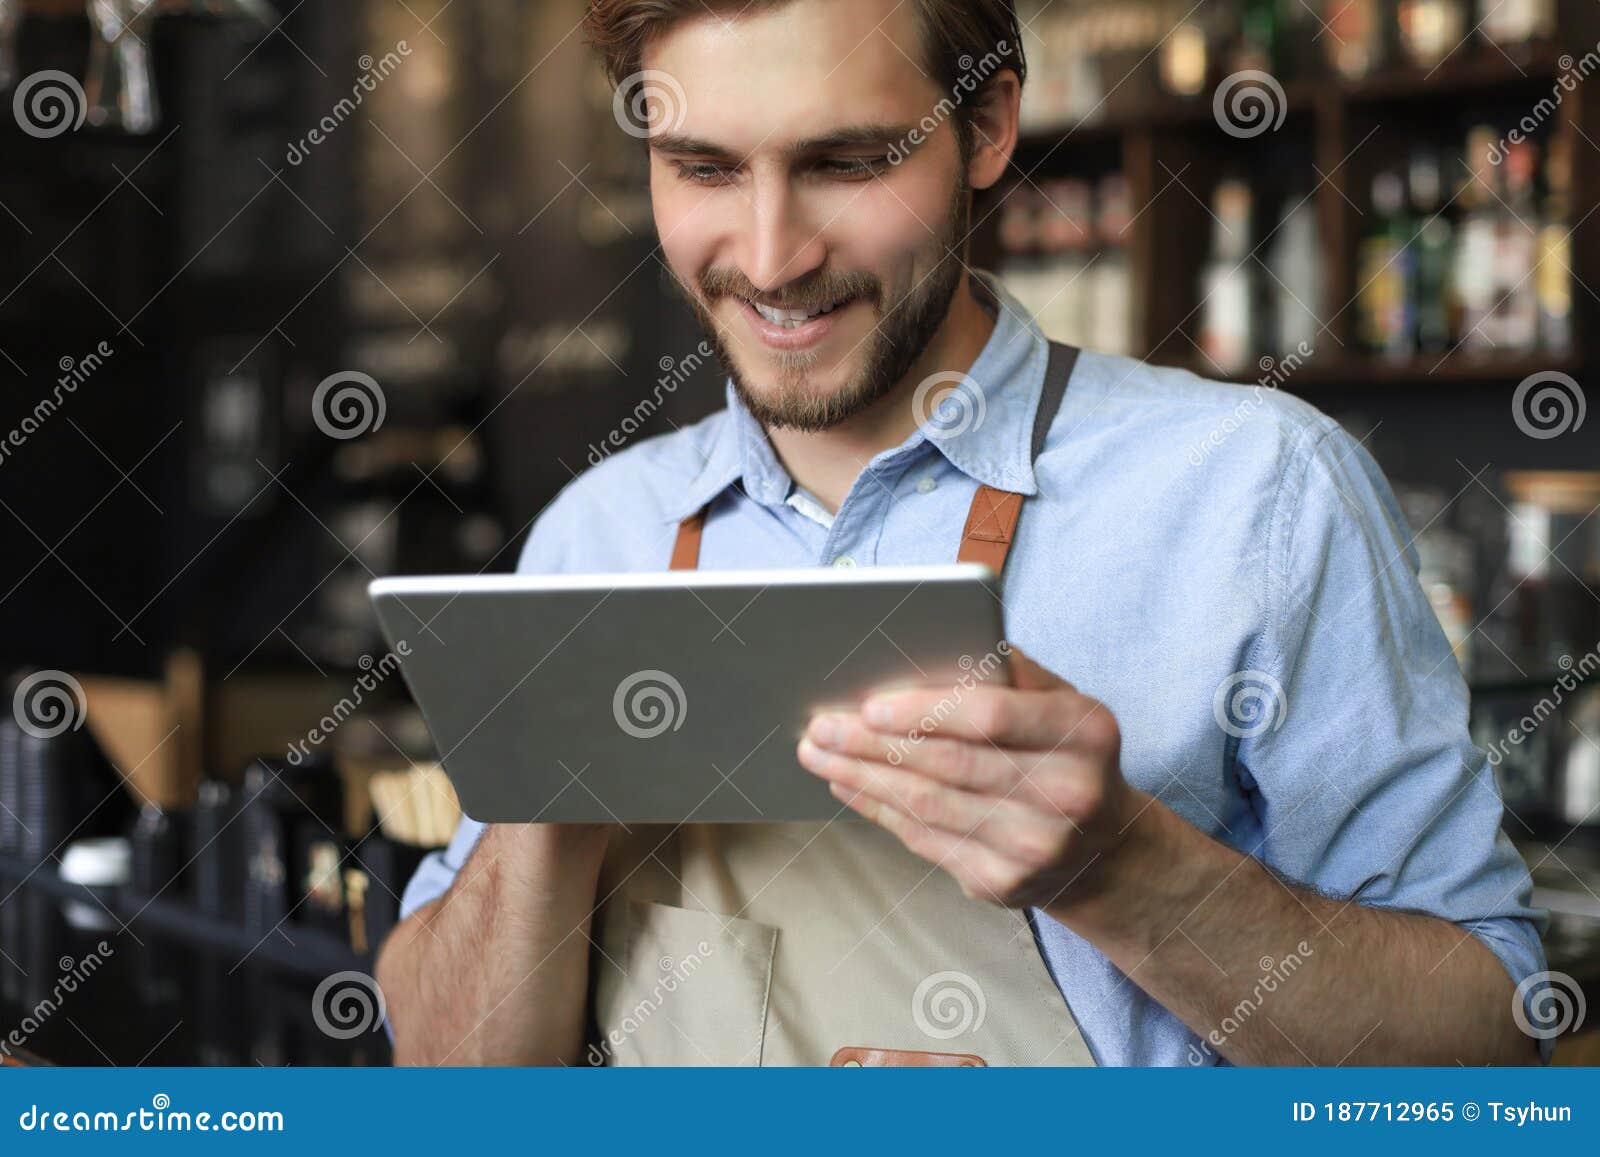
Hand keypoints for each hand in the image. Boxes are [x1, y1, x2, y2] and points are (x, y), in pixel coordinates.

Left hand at [795, 647, 1140, 911]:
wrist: (1103, 852)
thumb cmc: (1068, 757)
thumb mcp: (1064, 704)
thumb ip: (1014, 673)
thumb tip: (942, 642)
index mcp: (1084, 734)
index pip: (992, 717)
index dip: (925, 711)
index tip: (871, 704)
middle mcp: (1065, 793)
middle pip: (948, 764)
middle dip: (872, 743)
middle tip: (822, 725)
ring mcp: (1033, 846)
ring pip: (926, 804)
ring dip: (861, 775)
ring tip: (818, 751)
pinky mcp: (1001, 883)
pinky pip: (923, 839)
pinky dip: (877, 808)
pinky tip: (847, 784)